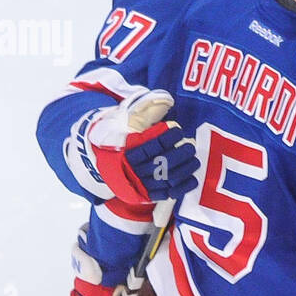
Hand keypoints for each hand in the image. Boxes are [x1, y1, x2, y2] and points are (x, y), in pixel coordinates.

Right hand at [76, 90, 197, 205]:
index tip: (178, 130)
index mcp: (127, 150)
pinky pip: (165, 193)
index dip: (166, 138)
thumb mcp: (124, 123)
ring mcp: (138, 183)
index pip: (150, 144)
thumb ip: (144, 114)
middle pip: (161, 163)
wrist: (100, 163)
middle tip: (191, 146)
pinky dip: (180, 188)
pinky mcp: (144, 194)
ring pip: (165, 178)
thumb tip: (166, 101)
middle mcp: (132, 169)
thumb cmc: (118, 140)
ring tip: (195, 161)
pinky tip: (192, 180)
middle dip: (180, 155)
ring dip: (184, 170)